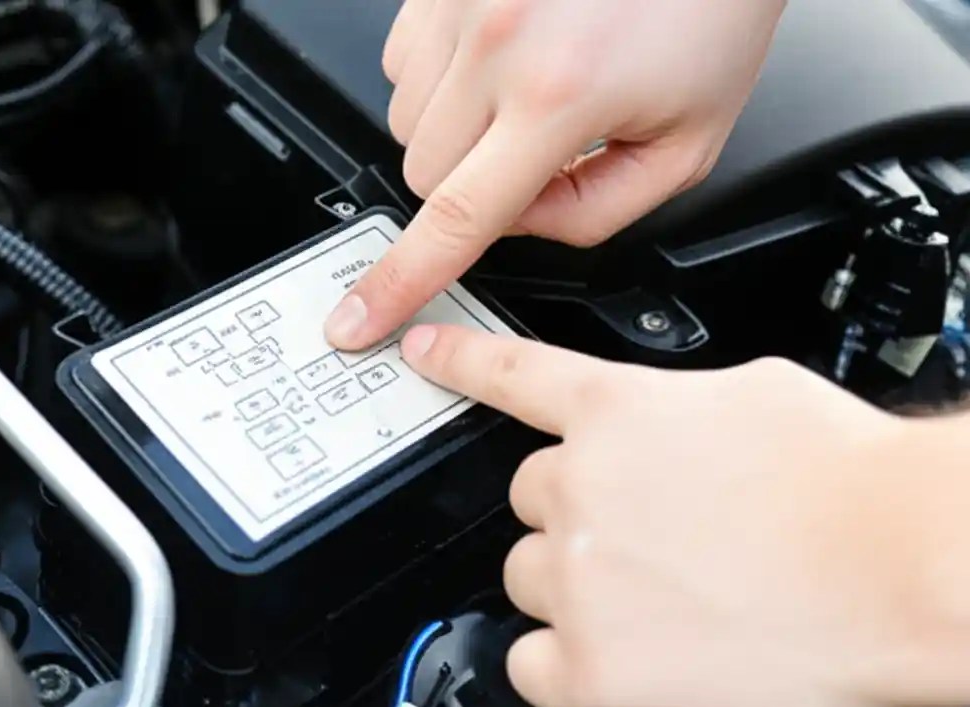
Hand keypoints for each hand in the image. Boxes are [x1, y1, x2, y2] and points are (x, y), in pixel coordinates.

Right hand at [325, 0, 786, 349]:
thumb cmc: (705, 12)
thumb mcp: (686, 144)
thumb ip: (595, 212)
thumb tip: (517, 226)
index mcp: (561, 94)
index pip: (459, 218)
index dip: (402, 281)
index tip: (358, 318)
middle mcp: (496, 41)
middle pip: (423, 172)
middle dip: (466, 185)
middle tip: (534, 152)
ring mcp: (459, 1)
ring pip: (406, 117)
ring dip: (454, 127)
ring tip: (526, 87)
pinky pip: (402, 58)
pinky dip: (443, 74)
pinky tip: (503, 54)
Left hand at [400, 324, 969, 706]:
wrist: (903, 568)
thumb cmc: (852, 486)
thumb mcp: (756, 398)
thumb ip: (680, 410)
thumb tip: (670, 427)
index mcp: (617, 411)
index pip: (509, 375)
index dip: (457, 363)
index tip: (419, 353)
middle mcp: (578, 486)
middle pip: (531, 499)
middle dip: (578, 516)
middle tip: (651, 539)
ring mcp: (576, 577)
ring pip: (531, 576)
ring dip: (577, 586)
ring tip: (662, 598)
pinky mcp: (588, 664)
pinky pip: (532, 662)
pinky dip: (567, 663)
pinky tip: (630, 656)